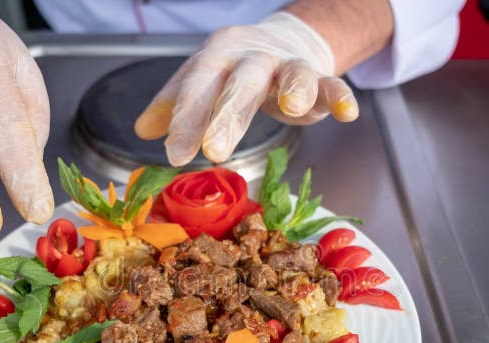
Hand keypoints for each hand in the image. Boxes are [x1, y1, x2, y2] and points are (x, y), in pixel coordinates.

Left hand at [134, 12, 357, 166]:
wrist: (284, 43)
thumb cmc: (234, 71)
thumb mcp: (201, 82)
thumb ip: (173, 104)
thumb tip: (142, 130)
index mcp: (218, 56)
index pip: (198, 86)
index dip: (185, 119)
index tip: (174, 154)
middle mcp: (253, 57)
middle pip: (240, 83)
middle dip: (227, 116)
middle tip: (213, 151)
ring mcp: (288, 65)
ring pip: (292, 74)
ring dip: (294, 88)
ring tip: (291, 108)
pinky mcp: (319, 78)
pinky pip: (332, 83)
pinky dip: (339, 95)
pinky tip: (346, 113)